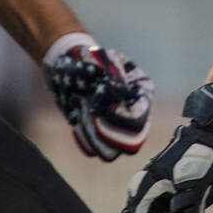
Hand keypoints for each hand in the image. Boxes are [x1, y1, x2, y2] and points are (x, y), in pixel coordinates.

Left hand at [43, 35, 153, 161]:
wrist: (69, 66)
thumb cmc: (88, 60)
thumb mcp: (100, 60)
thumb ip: (112, 74)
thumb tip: (122, 93)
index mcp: (143, 93)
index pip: (138, 121)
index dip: (117, 118)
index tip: (96, 104)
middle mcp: (136, 115)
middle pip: (129, 145)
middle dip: (103, 131)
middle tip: (87, 110)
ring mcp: (119, 128)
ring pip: (110, 152)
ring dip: (90, 134)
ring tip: (81, 108)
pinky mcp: (102, 137)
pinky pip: (94, 151)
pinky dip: (83, 137)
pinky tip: (78, 116)